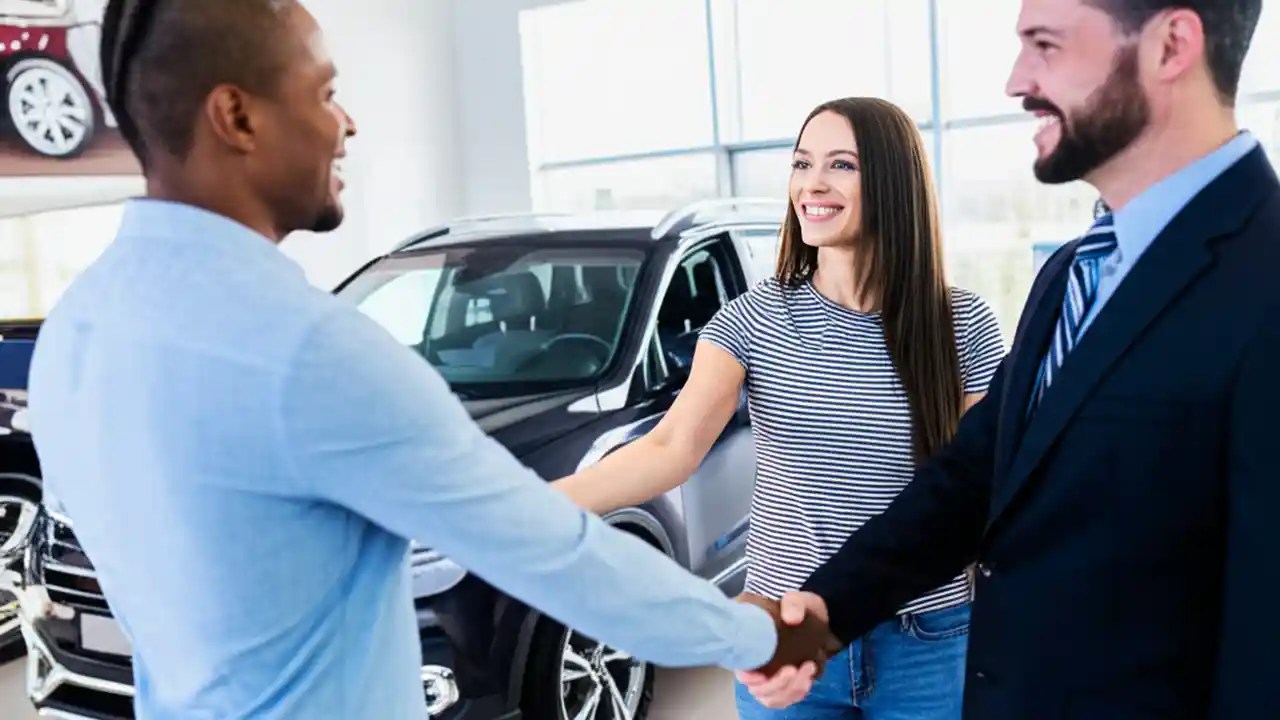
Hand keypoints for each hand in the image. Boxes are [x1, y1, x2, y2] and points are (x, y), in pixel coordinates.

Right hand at [735, 591, 834, 708]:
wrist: (816, 617)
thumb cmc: (799, 608)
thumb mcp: (796, 599)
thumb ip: (793, 604)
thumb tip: (792, 618)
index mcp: (750, 646)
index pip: (740, 669)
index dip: (748, 677)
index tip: (762, 675)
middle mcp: (757, 665)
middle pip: (757, 689)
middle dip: (776, 684)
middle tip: (793, 669)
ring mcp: (771, 676)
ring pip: (772, 697)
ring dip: (789, 690)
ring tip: (807, 669)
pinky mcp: (786, 683)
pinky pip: (786, 698)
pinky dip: (797, 693)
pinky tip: (808, 678)